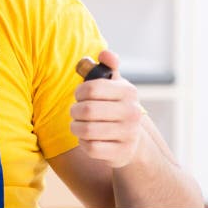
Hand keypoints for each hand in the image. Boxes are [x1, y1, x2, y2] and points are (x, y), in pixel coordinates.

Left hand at [69, 50, 142, 168]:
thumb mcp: (113, 85)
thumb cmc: (114, 106)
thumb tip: (105, 53)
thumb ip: (106, 67)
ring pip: (86, 130)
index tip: (79, 95)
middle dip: (75, 111)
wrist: (132, 141)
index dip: (79, 92)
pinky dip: (83, 143)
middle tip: (76, 112)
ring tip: (78, 125)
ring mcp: (129, 135)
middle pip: (87, 110)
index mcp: (129, 92)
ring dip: (76, 127)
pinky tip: (88, 139)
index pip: (91, 88)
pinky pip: (90, 147)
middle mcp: (133, 113)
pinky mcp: (122, 154)